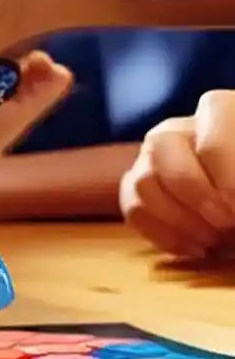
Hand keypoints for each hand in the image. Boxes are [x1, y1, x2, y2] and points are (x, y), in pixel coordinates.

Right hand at [120, 91, 234, 257]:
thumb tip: (229, 201)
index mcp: (222, 110)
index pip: (212, 125)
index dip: (226, 174)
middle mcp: (180, 128)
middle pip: (162, 147)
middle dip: (195, 193)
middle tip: (227, 224)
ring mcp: (152, 159)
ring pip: (142, 180)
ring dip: (178, 219)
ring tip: (214, 239)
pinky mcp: (140, 189)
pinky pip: (133, 209)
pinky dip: (163, 235)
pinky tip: (196, 248)